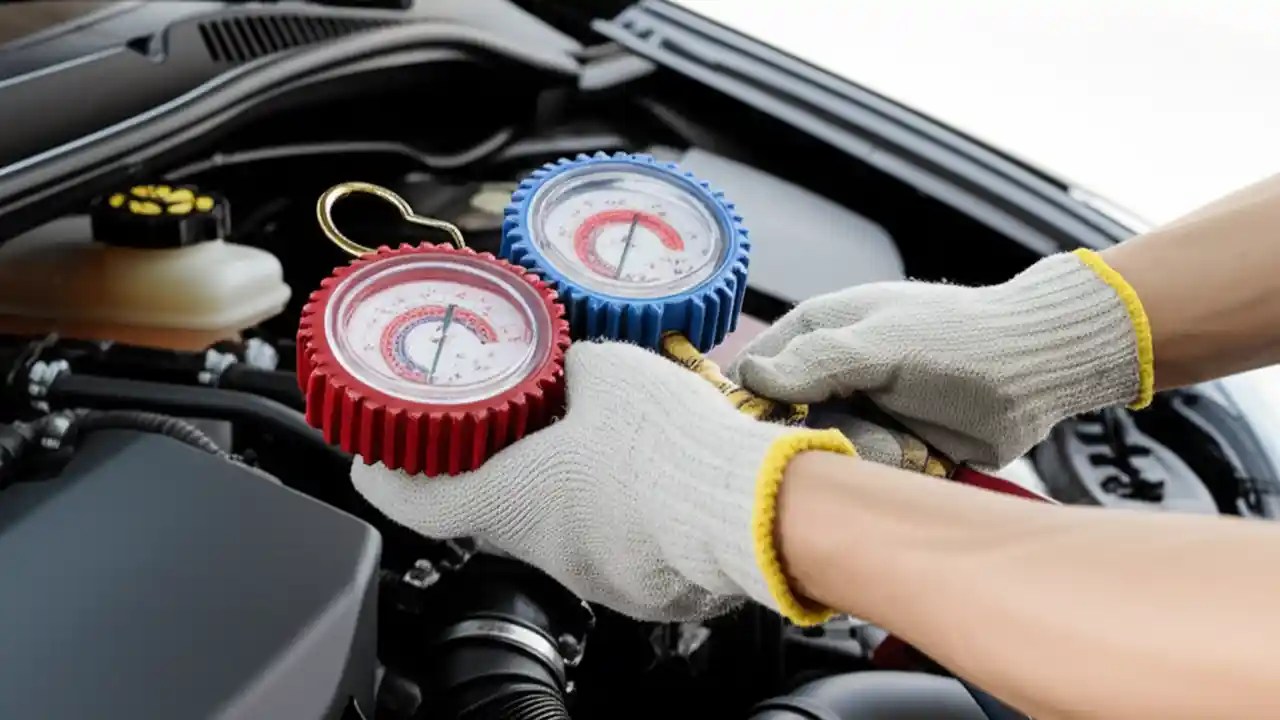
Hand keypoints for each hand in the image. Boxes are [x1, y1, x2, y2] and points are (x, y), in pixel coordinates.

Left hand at [351, 341, 853, 623]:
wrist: (750, 506)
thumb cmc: (670, 445)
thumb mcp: (605, 371)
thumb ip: (568, 370)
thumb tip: (565, 367)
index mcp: (512, 495)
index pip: (411, 502)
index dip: (381, 476)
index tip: (369, 458)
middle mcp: (542, 546)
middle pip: (488, 509)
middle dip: (495, 467)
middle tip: (506, 428)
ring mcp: (590, 573)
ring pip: (554, 528)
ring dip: (562, 490)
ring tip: (596, 448)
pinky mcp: (637, 588)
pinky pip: (606, 545)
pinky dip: (612, 514)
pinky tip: (641, 483)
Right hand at [727, 250, 1152, 467]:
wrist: (1035, 371)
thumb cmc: (961, 340)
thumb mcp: (881, 344)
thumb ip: (815, 361)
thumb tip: (750, 379)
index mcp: (816, 334)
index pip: (752, 376)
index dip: (756, 407)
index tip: (782, 426)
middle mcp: (830, 374)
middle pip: (787, 428)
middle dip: (825, 438)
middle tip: (860, 433)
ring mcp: (860, 411)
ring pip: (827, 456)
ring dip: (867, 455)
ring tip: (907, 441)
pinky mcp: (888, 446)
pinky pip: (865, 474)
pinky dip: (891, 470)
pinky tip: (921, 454)